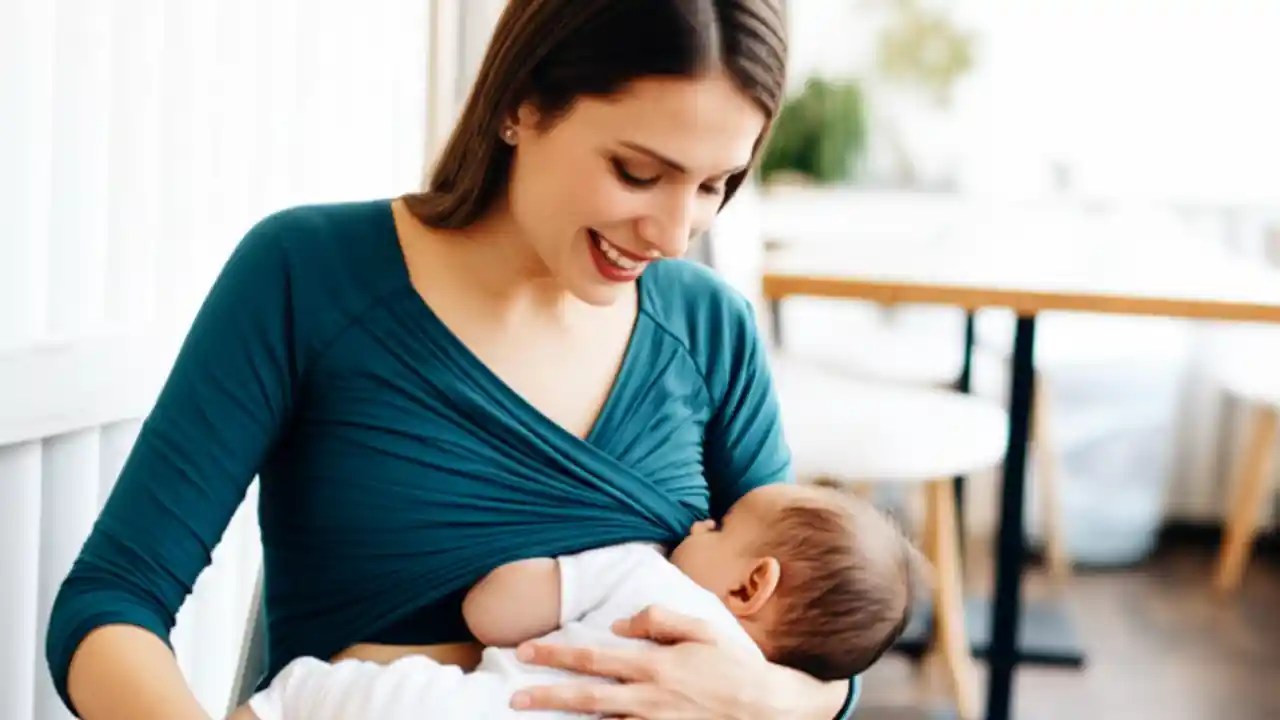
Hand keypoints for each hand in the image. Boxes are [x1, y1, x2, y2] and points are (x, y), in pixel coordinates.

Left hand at [510, 605, 842, 719]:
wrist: (766, 708)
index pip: (595, 658)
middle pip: (587, 697)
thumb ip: (659, 619)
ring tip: (534, 715)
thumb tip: (619, 623)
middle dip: (547, 695)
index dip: (557, 655)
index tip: (526, 651)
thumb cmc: (732, 666)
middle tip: (514, 697)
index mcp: (654, 664)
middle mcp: (648, 698)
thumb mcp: (701, 629)